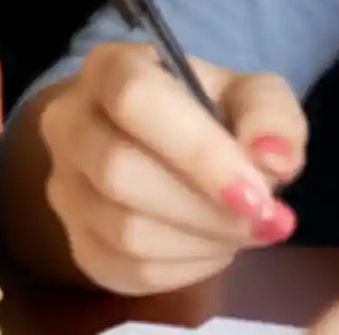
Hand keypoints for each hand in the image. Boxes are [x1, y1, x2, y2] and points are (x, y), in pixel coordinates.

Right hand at [38, 42, 307, 295]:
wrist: (172, 151)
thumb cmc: (215, 113)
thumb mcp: (254, 97)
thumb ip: (270, 116)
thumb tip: (273, 158)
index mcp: (111, 69)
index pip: (137, 101)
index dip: (200, 152)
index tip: (257, 191)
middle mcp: (70, 124)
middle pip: (121, 173)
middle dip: (206, 207)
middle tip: (264, 217)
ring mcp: (64, 187)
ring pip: (124, 231)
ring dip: (202, 240)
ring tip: (246, 227)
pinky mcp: (77, 243)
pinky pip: (126, 270)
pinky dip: (187, 267)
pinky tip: (216, 244)